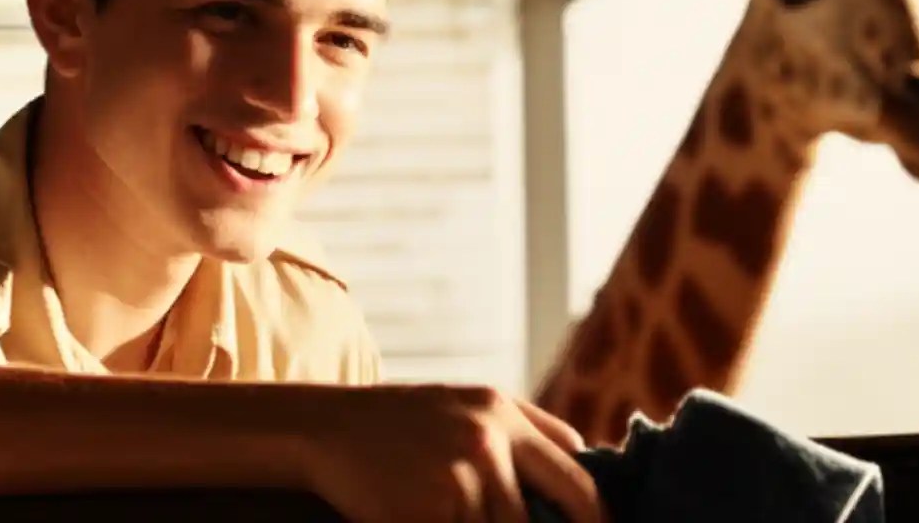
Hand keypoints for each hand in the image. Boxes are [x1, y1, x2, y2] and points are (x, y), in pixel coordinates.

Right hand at [298, 383, 605, 522]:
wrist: (325, 429)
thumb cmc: (399, 424)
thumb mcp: (465, 407)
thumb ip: (517, 435)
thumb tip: (574, 474)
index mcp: (502, 411)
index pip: (574, 465)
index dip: (593, 507)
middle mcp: (489, 439)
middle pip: (558, 505)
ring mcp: (460, 475)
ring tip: (458, 512)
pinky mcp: (430, 510)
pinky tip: (432, 517)